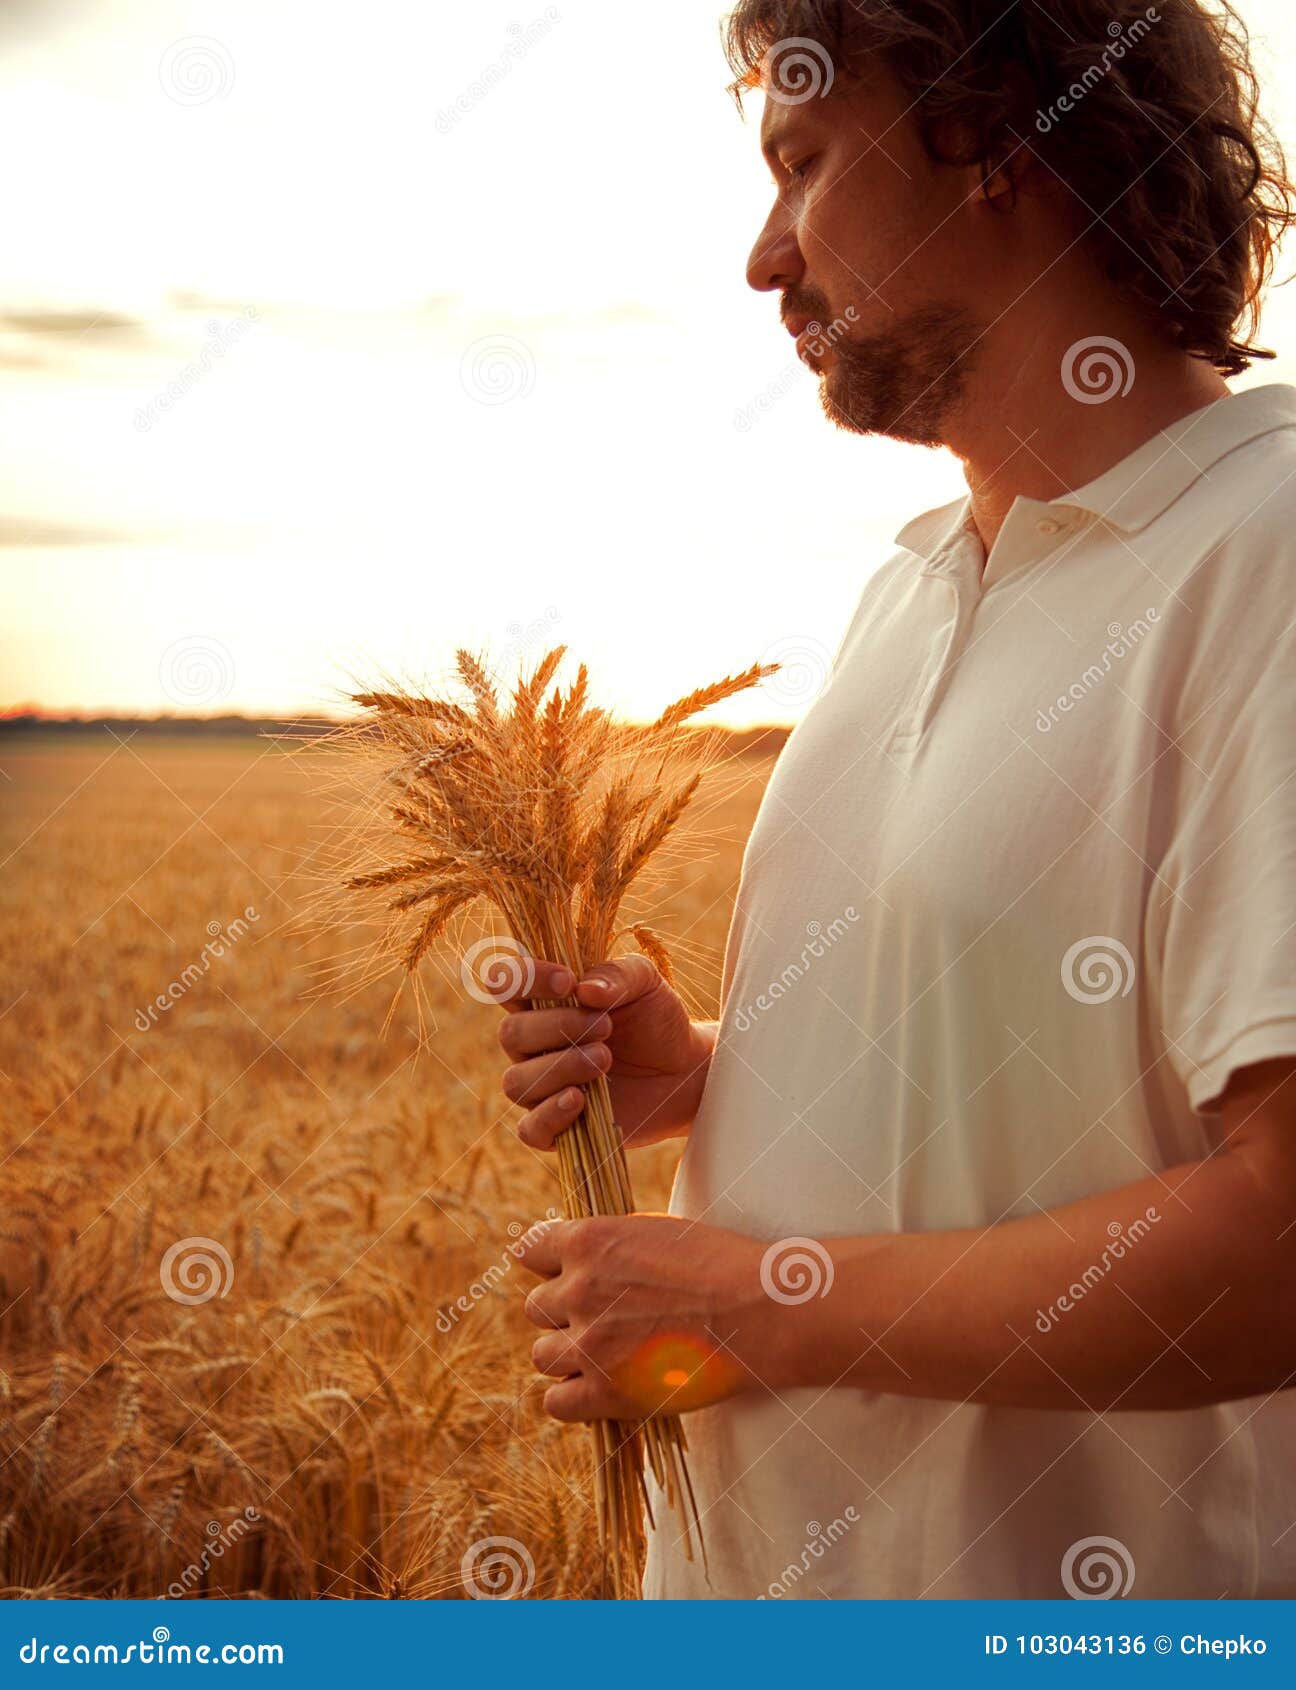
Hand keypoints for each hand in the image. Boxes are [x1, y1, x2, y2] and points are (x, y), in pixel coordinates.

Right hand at [496, 955, 713, 1152]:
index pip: (504, 983)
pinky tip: (580, 1100)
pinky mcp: (558, 1126)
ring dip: (561, 1067)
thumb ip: (616, 974)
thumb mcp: (645, 982)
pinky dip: (550, 1114)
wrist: (684, 1069)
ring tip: (605, 1059)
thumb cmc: (655, 1019)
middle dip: (559, 1026)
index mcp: (543, 1002)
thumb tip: (585, 989)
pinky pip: (530, 1129)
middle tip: (606, 1026)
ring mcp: (542, 1087)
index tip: (568, 981)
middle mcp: (532, 1045)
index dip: (526, 979)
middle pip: (511, 1034)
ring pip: (517, 1082)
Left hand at [515, 1213, 771, 1419]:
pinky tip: (603, 1387)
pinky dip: (574, 1398)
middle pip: (535, 1308)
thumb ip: (607, 1246)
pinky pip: (556, 1404)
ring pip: (542, 1356)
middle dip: (563, 1313)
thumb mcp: (653, 1232)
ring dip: (568, 1355)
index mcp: (589, 1241)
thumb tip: (577, 1262)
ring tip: (607, 1354)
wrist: (760, 1311)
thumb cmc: (719, 1264)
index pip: (528, 1250)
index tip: (568, 1274)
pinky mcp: (607, 1392)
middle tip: (604, 1319)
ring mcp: (589, 1344)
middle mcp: (579, 1290)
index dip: (548, 1263)